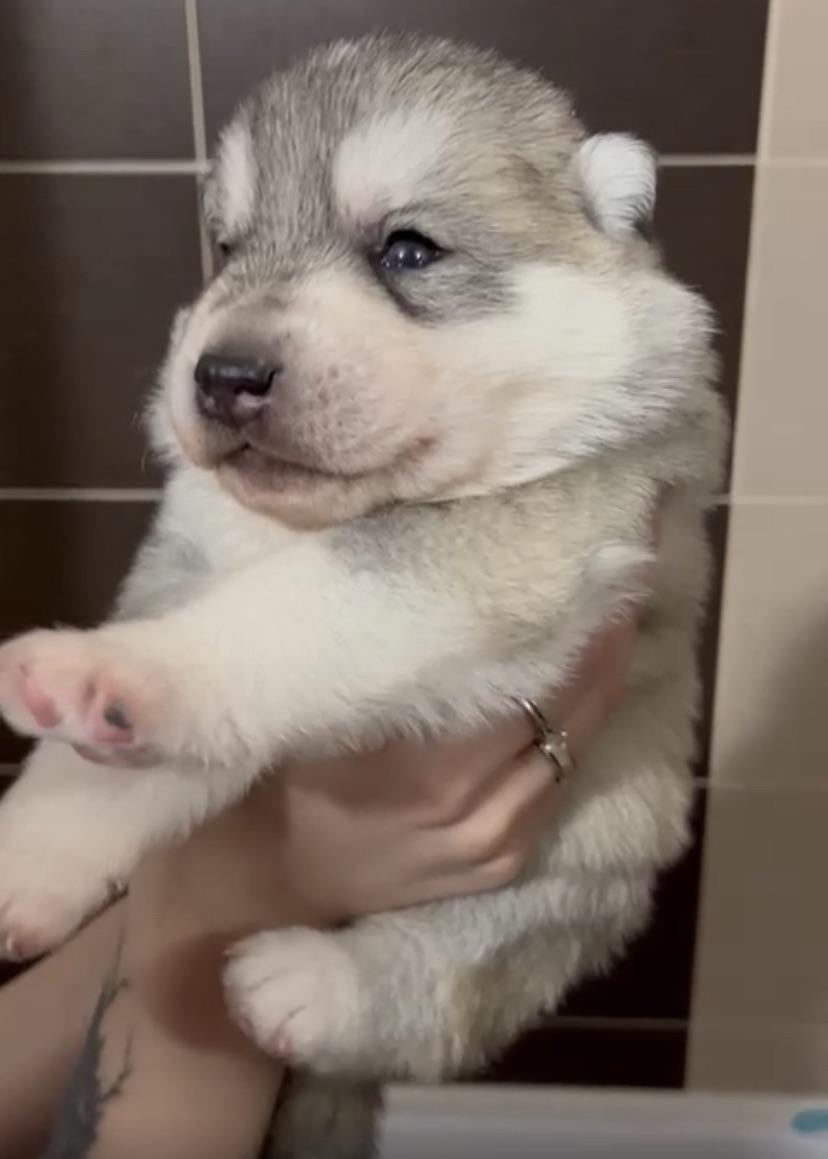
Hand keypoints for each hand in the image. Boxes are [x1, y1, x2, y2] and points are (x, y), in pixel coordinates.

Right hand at [270, 610, 638, 915]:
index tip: (599, 570)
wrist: (263, 884)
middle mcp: (474, 809)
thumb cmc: (280, 777)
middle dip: (603, 647)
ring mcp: (493, 845)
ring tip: (613, 630)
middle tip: (622, 584)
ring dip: (597, 691)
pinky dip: (570, 740)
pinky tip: (578, 700)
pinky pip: (554, 792)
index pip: (529, 683)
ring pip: (571, 753)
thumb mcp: (323, 711)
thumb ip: (395, 662)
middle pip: (567, 714)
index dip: (574, 627)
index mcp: (426, 766)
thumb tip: (457, 585)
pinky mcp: (498, 868)